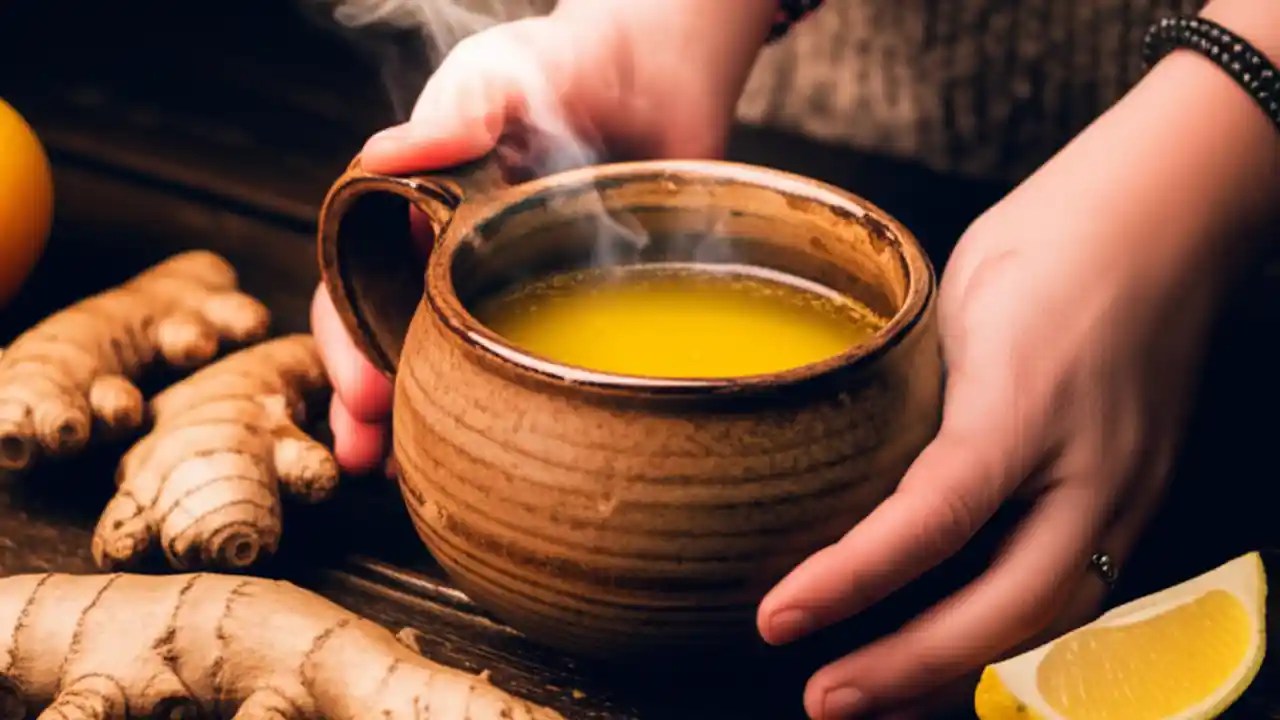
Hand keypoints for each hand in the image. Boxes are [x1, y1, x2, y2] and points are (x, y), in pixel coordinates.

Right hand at [310, 1, 775, 472]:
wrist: (663, 74)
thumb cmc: (568, 63)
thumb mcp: (504, 73)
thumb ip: (458, 110)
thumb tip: (383, 156)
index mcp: (415, 212)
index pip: (357, 284)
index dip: (348, 340)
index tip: (360, 390)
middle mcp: (452, 257)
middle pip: (392, 340)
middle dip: (368, 403)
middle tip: (368, 456)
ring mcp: (508, 288)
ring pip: (451, 367)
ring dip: (420, 422)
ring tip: (407, 476)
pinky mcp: (568, 308)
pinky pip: (530, 370)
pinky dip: (504, 414)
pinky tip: (496, 457)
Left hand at [756, 39, 1277, 715]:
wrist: (1163, 214)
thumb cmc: (1048, 240)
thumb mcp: (950, 301)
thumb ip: (909, 394)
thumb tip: (841, 462)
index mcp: (1026, 400)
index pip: (934, 516)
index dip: (852, 579)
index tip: (777, 620)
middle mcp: (1090, 464)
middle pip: (1008, 606)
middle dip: (910, 669)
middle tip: (822, 700)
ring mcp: (1127, 490)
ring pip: (1048, 623)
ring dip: (959, 675)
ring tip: (877, 705)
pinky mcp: (1136, 499)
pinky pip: (1074, 597)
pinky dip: (1008, 644)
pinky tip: (956, 661)